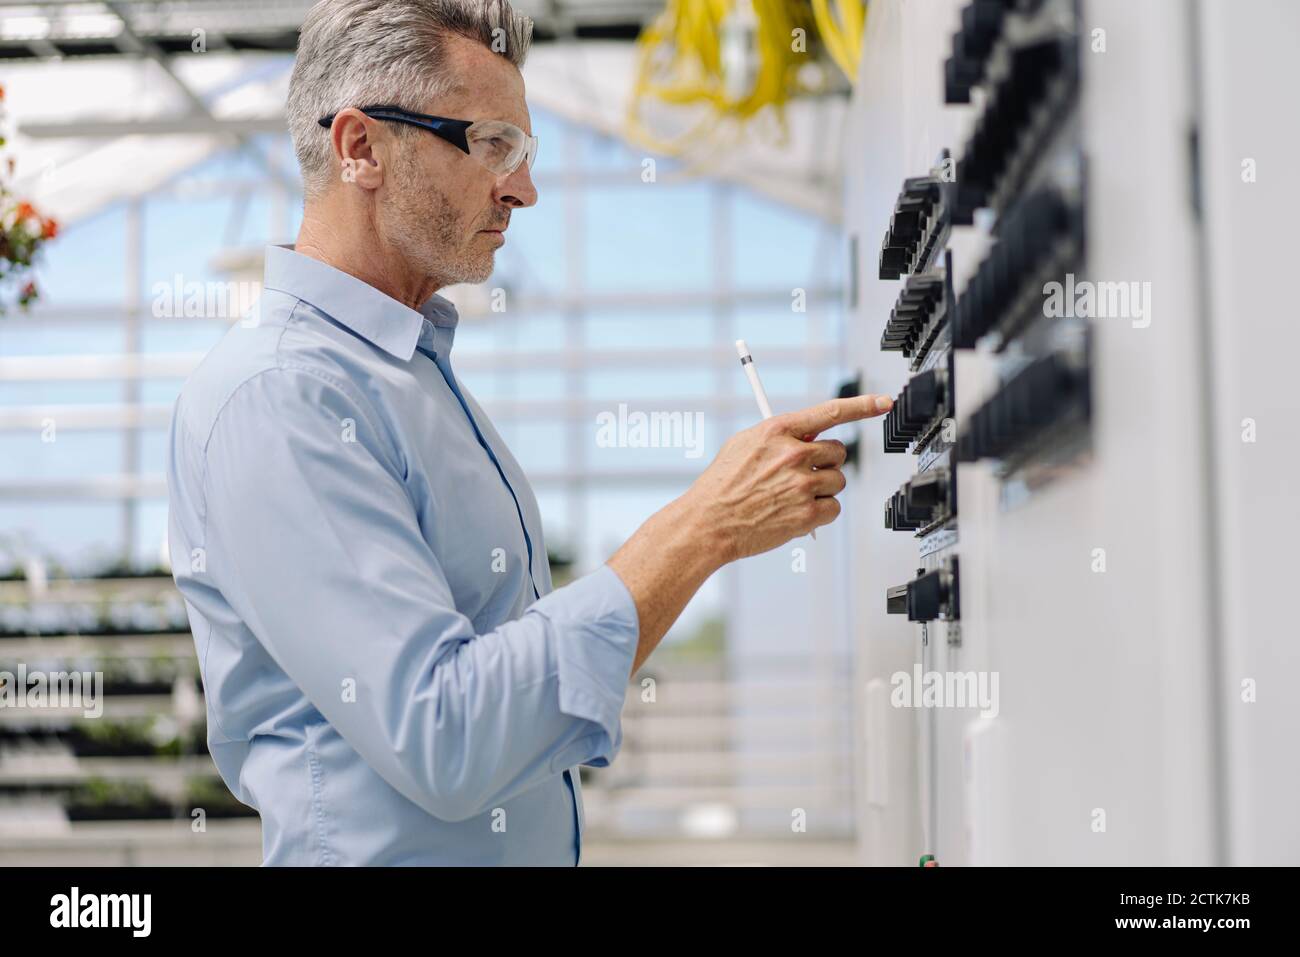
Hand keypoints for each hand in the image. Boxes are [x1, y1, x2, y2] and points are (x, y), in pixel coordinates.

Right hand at [684, 394, 893, 561]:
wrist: (709, 523)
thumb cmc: (722, 485)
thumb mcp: (744, 445)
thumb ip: (778, 436)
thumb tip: (808, 434)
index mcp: (777, 431)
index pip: (830, 412)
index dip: (862, 406)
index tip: (884, 402)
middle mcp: (792, 454)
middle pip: (838, 452)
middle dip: (827, 462)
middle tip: (804, 474)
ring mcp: (801, 485)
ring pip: (838, 481)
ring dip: (822, 489)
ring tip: (792, 496)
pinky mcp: (806, 514)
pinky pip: (833, 508)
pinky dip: (820, 512)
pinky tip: (795, 513)